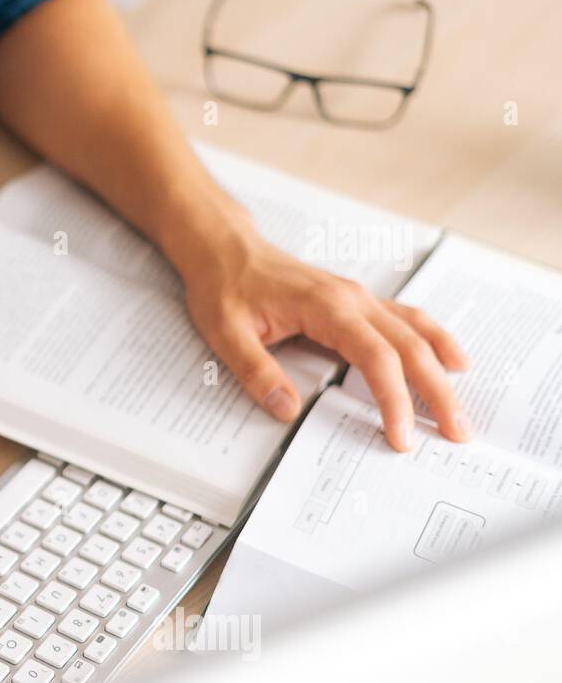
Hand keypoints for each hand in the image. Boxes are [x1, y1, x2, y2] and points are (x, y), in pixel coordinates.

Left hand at [181, 230, 469, 450]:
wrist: (223, 248)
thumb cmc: (224, 286)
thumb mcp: (227, 333)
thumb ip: (257, 372)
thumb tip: (287, 409)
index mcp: (326, 306)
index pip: (375, 357)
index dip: (393, 399)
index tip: (401, 434)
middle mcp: (351, 298)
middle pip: (410, 347)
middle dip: (436, 392)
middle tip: (457, 432)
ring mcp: (357, 297)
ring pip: (415, 332)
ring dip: (442, 369)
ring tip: (460, 408)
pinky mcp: (354, 300)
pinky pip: (405, 319)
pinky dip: (432, 340)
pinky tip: (450, 360)